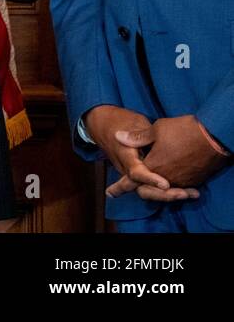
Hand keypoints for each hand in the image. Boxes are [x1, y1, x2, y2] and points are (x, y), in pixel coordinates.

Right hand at [85, 105, 194, 201]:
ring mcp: (132, 173)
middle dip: (164, 195)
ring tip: (192, 193)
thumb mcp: (135, 124)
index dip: (150, 179)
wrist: (105, 124)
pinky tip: (189, 191)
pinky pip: (152, 187)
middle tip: (184, 194)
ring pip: (149, 191)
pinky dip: (170, 191)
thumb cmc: (123, 121)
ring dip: (171, 195)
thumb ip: (141, 137)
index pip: (136, 173)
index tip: (166, 184)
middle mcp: (127, 168)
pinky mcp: (140, 174)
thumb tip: (146, 140)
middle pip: (143, 189)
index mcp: (124, 155)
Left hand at [105, 115, 226, 198]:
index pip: (133, 179)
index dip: (120, 186)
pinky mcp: (192, 179)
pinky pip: (176, 185)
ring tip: (138, 182)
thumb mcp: (156, 129)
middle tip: (115, 192)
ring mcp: (180, 180)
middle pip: (146, 190)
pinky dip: (169, 184)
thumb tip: (118, 136)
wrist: (213, 136)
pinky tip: (166, 179)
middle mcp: (166, 177)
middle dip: (133, 189)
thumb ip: (137, 137)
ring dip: (152, 188)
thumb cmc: (183, 130)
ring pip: (163, 188)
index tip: (110, 193)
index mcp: (153, 166)